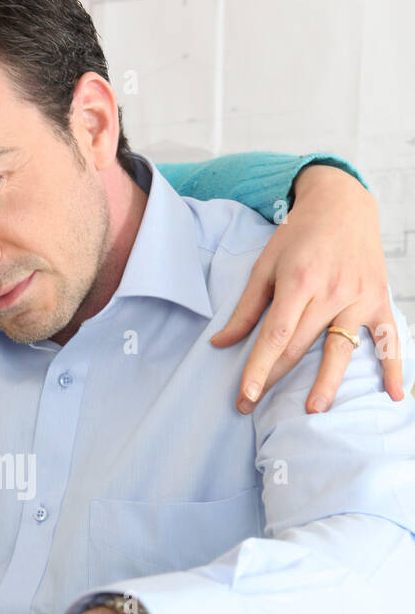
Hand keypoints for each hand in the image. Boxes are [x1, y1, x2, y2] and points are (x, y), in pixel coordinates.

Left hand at [210, 165, 403, 413]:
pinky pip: (389, 338)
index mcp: (299, 281)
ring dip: (328, 382)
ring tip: (314, 410)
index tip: (245, 395)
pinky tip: (395, 396)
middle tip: (252, 406)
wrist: (343, 203)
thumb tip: (219, 343)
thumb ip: (246, 309)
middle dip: (274, 378)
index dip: (259, 367)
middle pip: (301, 346)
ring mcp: (359, 297)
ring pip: (341, 349)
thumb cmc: (298, 235)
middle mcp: (331, 291)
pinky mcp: (379, 299)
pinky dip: (393, 367)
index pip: (276, 335)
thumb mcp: (266, 265)